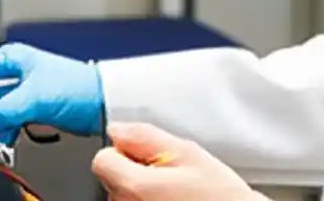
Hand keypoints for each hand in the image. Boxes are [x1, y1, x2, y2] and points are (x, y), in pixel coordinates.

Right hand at [0, 43, 102, 142]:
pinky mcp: (27, 109)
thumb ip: (3, 109)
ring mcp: (19, 92)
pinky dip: (2, 129)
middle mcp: (12, 73)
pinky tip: (5, 136)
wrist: (101, 104)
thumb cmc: (77, 86)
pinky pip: (4, 120)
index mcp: (11, 58)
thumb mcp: (35, 96)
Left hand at [92, 123, 266, 200]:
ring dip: (141, 190)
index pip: (102, 159)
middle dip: (134, 171)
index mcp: (134, 186)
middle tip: (170, 175)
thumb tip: (117, 130)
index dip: (124, 152)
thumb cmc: (220, 197)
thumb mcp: (188, 154)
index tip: (147, 156)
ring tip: (176, 193)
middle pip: (112, 178)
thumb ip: (145, 137)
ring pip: (123, 196)